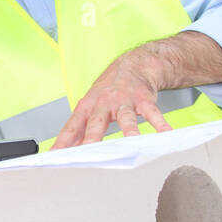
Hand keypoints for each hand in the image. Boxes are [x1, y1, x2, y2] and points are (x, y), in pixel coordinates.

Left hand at [50, 49, 172, 148]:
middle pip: (97, 123)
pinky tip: (166, 133)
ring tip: (132, 142)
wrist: (133, 66)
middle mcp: (104, 104)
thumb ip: (78, 130)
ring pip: (126, 118)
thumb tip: (62, 150)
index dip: (63, 141)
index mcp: (88, 107)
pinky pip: (152, 113)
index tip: (55, 155)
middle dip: (92, 138)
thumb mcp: (89, 107)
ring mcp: (124, 101)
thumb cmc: (108, 91)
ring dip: (130, 130)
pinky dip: (160, 124)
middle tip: (89, 152)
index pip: (72, 126)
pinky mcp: (144, 100)